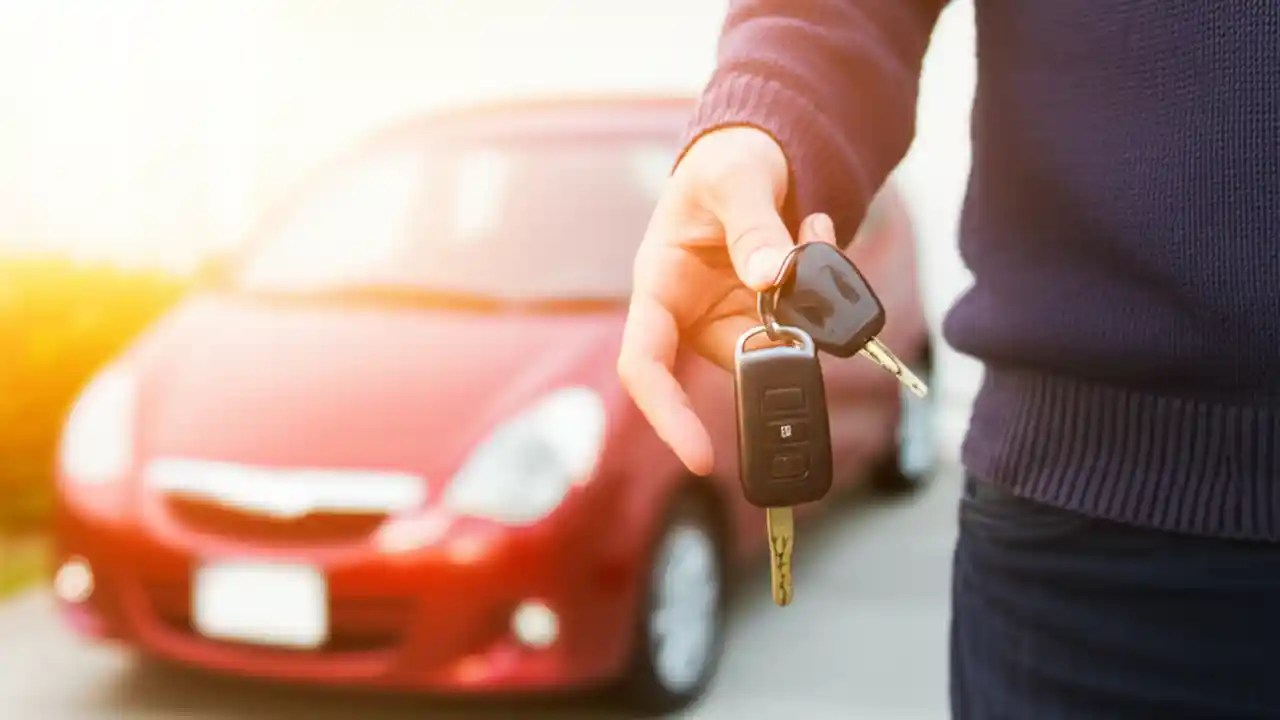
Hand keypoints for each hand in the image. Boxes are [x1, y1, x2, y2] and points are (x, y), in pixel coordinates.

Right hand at [617, 126, 838, 474]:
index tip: (700, 456)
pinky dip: (826, 277)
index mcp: (659, 285)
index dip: (668, 415)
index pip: (646, 365)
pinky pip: (807, 318)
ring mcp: (734, 316)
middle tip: (816, 285)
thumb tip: (772, 276)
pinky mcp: (771, 312)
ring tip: (812, 224)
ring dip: (813, 295)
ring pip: (782, 340)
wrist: (750, 154)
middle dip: (783, 338)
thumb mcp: (734, 177)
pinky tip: (817, 227)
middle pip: (736, 359)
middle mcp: (692, 313)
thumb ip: (753, 225)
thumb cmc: (722, 163)